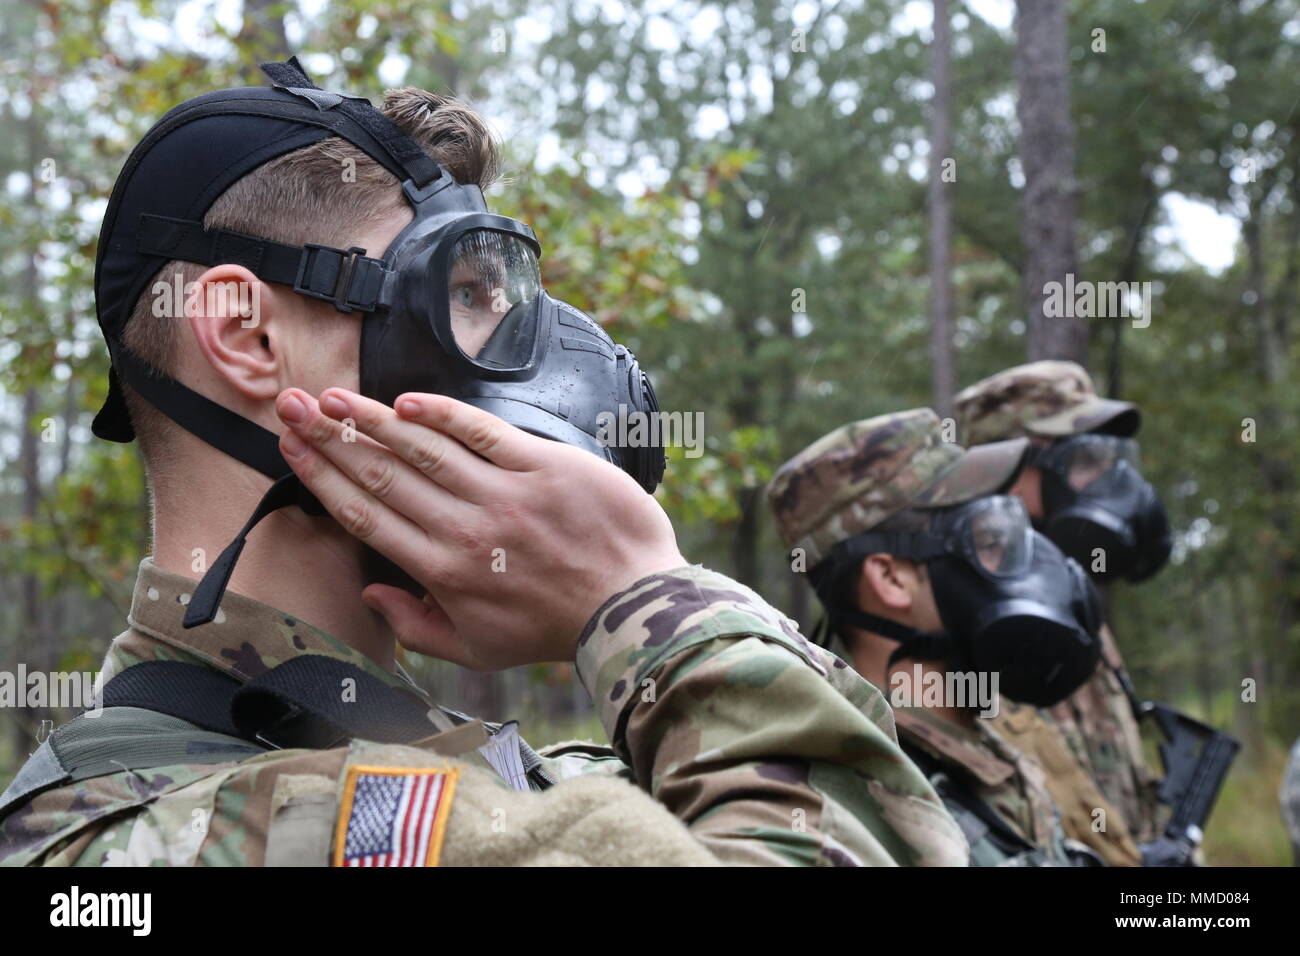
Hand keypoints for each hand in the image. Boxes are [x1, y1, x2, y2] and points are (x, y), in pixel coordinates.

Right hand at [275, 386, 685, 667]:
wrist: (630, 607)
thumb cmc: (552, 630)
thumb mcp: (477, 650)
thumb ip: (416, 627)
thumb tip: (371, 595)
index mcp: (442, 572)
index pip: (367, 515)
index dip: (322, 477)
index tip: (291, 448)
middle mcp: (465, 529)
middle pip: (383, 474)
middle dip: (331, 437)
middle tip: (292, 405)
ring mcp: (505, 493)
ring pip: (425, 449)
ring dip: (374, 419)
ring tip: (334, 397)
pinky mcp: (544, 466)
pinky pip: (484, 432)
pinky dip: (444, 414)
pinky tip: (407, 401)